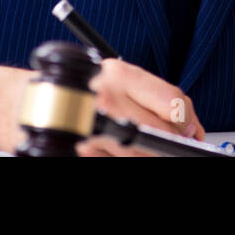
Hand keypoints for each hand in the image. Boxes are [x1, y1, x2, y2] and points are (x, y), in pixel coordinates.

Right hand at [74, 58, 204, 157]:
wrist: (42, 100)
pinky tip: (121, 151)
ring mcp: (93, 126)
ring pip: (142, 151)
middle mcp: (107, 98)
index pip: (172, 101)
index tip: (192, 130)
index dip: (188, 120)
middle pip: (160, 130)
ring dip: (149, 153)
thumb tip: (190, 127)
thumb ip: (154, 96)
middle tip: (173, 145)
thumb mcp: (120, 78)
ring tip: (143, 146)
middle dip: (171, 142)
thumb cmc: (84, 88)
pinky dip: (126, 157)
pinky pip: (116, 160)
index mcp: (121, 74)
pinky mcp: (83, 149)